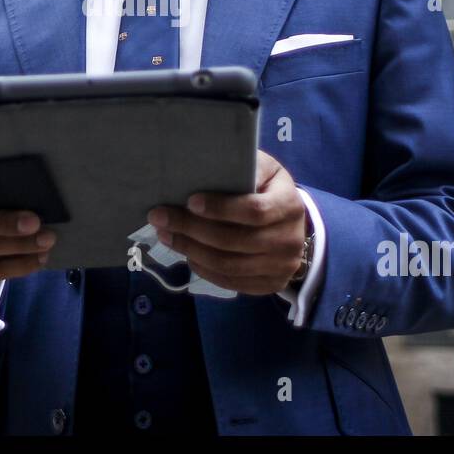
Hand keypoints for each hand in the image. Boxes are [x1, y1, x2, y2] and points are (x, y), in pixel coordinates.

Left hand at [146, 149, 307, 294]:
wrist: (293, 225)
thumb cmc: (269, 190)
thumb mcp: (264, 169)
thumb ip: (245, 168)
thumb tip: (205, 171)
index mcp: (289, 205)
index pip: (254, 210)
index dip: (220, 208)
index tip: (190, 201)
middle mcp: (289, 241)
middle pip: (234, 241)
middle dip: (192, 229)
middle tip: (160, 217)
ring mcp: (281, 267)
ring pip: (228, 265)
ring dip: (190, 250)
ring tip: (165, 234)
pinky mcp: (270, 285)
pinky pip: (230, 281)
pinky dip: (203, 268)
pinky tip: (186, 253)